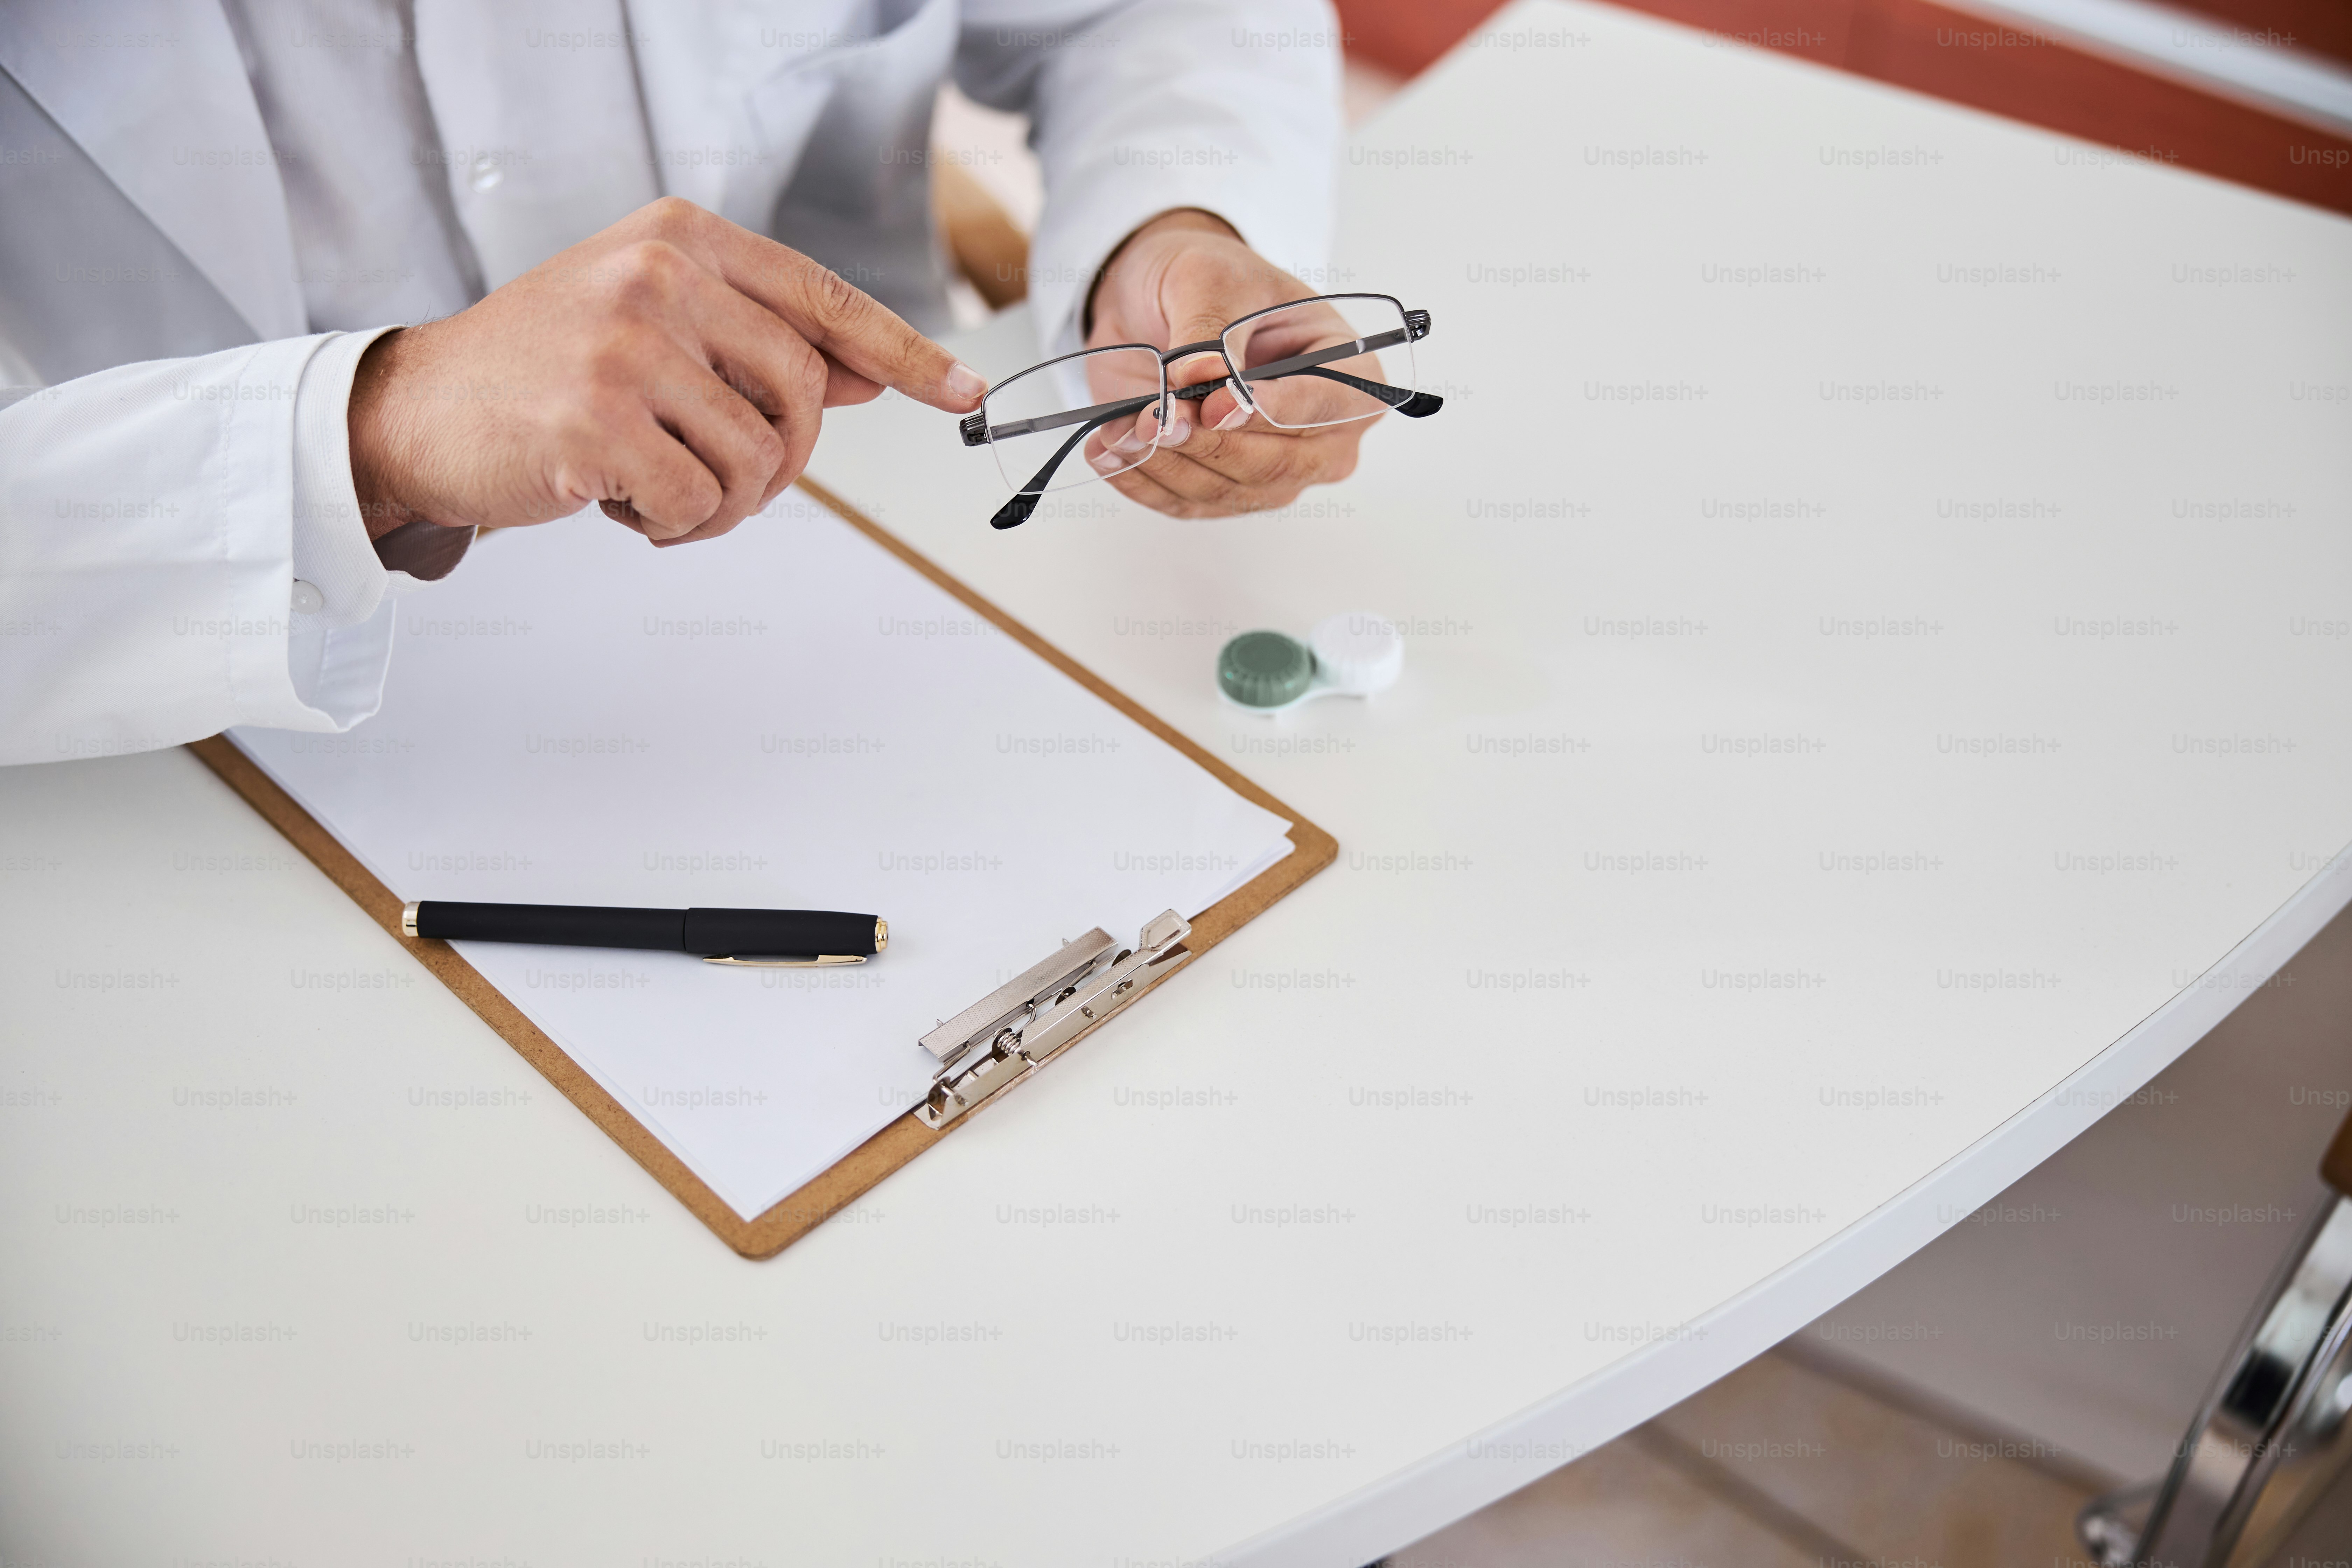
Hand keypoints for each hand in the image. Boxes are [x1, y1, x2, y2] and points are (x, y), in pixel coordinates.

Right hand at [348, 197, 985, 546]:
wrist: (418, 410)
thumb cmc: (543, 373)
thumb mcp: (655, 330)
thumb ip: (761, 344)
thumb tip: (867, 375)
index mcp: (683, 238)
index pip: (824, 300)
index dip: (905, 352)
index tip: (963, 392)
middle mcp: (659, 275)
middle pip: (804, 393)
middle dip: (782, 460)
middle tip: (720, 480)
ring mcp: (627, 345)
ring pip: (756, 459)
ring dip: (720, 504)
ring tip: (653, 488)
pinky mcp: (598, 420)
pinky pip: (698, 503)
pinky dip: (673, 526)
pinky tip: (621, 504)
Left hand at [1082, 210, 1371, 518]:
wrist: (1160, 298)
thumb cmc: (1207, 279)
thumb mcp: (1209, 280)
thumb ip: (1211, 333)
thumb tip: (1206, 384)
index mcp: (1348, 369)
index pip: (1330, 405)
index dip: (1278, 411)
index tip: (1220, 405)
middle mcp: (1323, 432)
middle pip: (1278, 464)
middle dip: (1209, 444)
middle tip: (1155, 415)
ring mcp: (1276, 468)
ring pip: (1227, 489)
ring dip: (1166, 463)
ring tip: (1119, 428)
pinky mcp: (1223, 487)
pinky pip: (1187, 502)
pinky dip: (1142, 480)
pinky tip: (1108, 452)